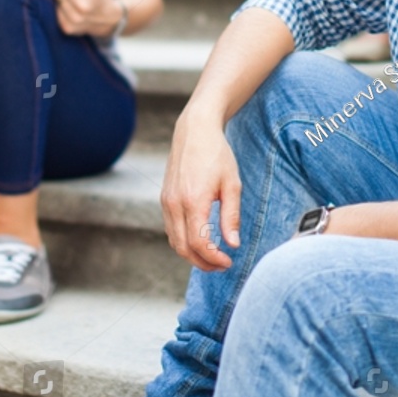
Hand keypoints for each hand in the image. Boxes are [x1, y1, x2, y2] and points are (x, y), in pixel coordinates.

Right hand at [161, 105, 241, 270]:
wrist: (194, 131)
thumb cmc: (217, 155)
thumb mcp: (231, 184)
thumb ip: (231, 217)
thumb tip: (233, 244)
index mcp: (193, 201)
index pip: (199, 243)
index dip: (213, 258)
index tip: (228, 262)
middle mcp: (174, 204)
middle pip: (183, 248)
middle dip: (202, 262)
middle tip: (221, 265)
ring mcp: (166, 201)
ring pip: (174, 241)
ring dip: (191, 254)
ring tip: (212, 256)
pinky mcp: (164, 199)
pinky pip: (171, 229)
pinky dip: (183, 241)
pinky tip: (200, 240)